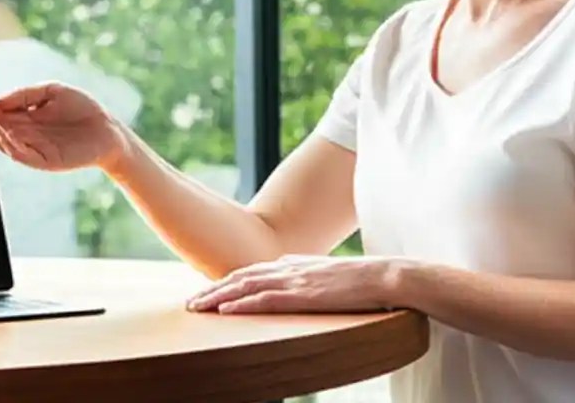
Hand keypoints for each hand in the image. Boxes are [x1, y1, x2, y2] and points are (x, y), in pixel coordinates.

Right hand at [0, 84, 127, 172]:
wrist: (109, 129)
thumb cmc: (82, 109)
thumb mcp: (51, 92)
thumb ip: (25, 95)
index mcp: (24, 119)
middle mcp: (25, 135)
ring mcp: (33, 149)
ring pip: (4, 141)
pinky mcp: (44, 161)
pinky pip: (22, 154)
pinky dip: (11, 142)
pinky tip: (3, 129)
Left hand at [186, 255, 400, 314]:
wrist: (384, 275)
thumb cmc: (361, 278)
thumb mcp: (326, 271)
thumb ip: (304, 270)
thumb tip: (287, 272)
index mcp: (293, 263)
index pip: (250, 271)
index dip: (226, 283)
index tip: (207, 293)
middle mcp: (288, 268)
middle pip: (239, 277)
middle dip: (211, 291)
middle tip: (190, 304)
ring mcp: (294, 280)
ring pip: (245, 287)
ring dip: (216, 297)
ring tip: (196, 308)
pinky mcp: (303, 295)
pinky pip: (265, 300)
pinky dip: (241, 304)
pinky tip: (224, 311)